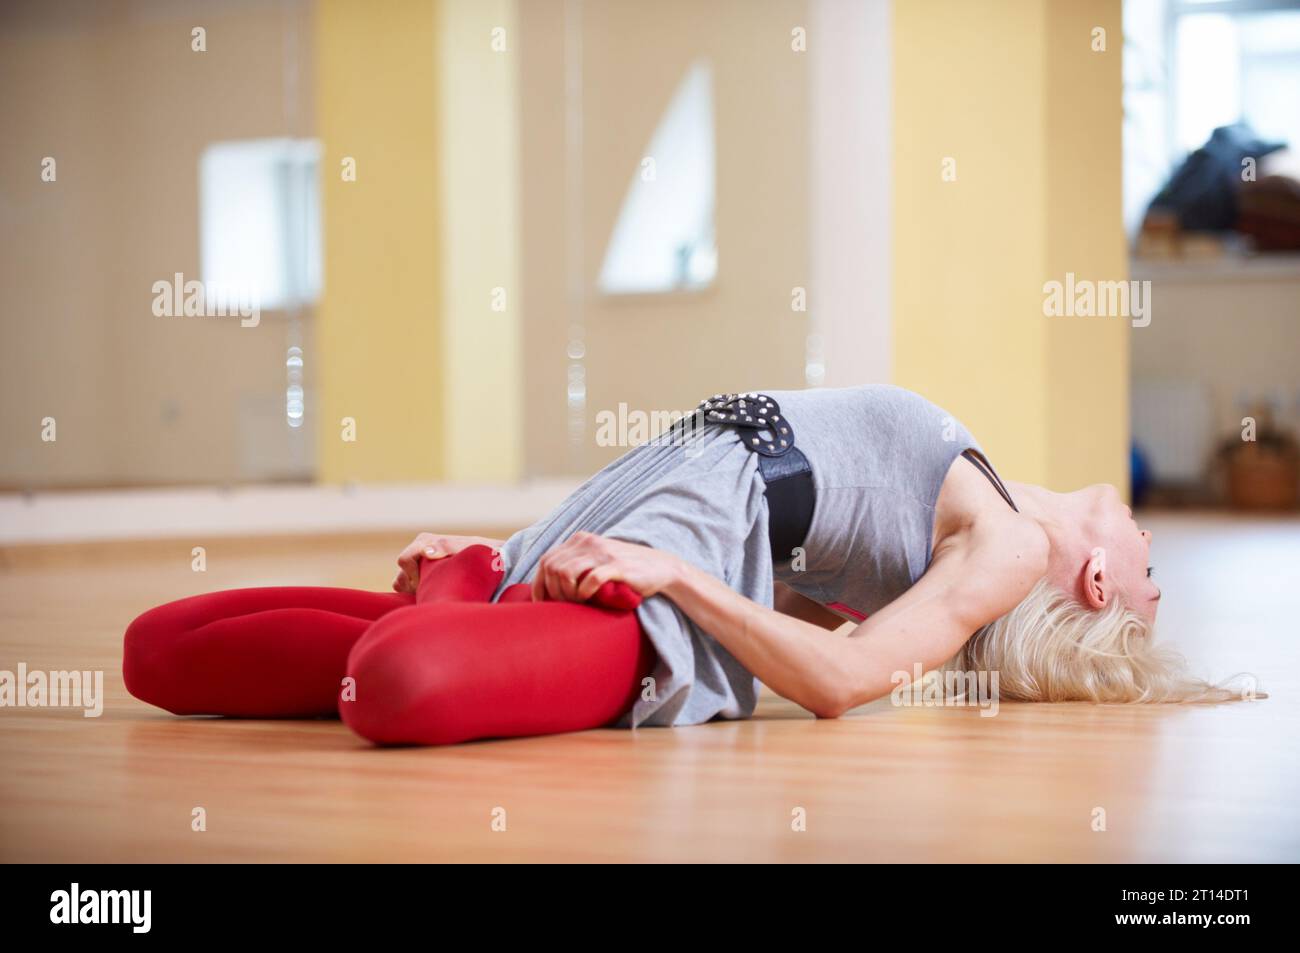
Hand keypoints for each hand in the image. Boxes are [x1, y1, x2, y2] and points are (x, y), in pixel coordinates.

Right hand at [392, 533, 505, 593]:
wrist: (492, 563)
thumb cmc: (480, 555)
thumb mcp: (466, 549)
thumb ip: (446, 546)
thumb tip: (426, 550)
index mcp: (423, 541)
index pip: (404, 560)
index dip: (415, 574)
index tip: (433, 580)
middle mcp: (417, 552)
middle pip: (401, 575)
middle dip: (414, 585)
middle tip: (438, 589)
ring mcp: (417, 567)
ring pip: (401, 584)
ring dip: (415, 591)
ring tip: (437, 592)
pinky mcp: (420, 580)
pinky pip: (406, 591)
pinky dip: (416, 595)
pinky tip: (434, 595)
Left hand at [531, 532, 682, 603]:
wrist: (661, 567)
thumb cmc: (625, 571)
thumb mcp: (596, 561)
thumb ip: (575, 565)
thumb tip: (548, 587)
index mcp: (579, 540)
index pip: (546, 561)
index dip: (539, 585)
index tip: (542, 605)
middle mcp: (587, 542)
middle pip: (551, 567)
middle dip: (553, 592)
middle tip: (564, 607)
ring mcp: (602, 553)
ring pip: (565, 573)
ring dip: (566, 594)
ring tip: (577, 604)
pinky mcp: (617, 566)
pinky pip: (590, 579)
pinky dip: (584, 593)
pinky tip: (588, 600)